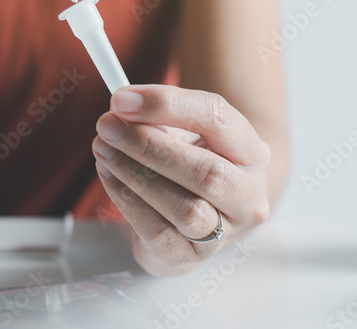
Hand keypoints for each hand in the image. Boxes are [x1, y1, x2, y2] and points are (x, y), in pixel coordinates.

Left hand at [92, 85, 271, 275]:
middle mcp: (248, 195)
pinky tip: (109, 176)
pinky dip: (128, 200)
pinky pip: (159, 231)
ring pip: (184, 207)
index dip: (168, 104)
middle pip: (206, 172)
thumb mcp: (187, 134)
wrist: (202, 214)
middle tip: (108, 126)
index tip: (123, 98)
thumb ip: (162, 120)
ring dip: (135, 174)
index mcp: (252, 151)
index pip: (217, 119)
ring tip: (104, 150)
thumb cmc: (192, 163)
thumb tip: (124, 109)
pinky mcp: (193, 257)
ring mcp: (226, 232)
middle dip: (148, 145)